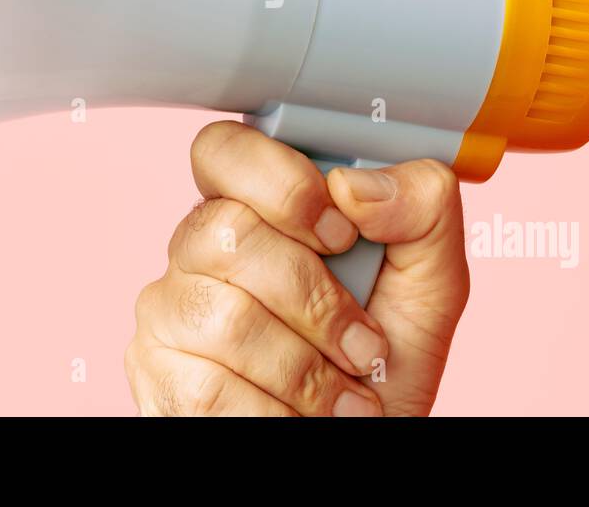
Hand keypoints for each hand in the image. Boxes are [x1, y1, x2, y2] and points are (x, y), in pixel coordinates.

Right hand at [125, 120, 468, 415]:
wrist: (362, 439)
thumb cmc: (383, 359)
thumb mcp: (431, 280)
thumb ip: (423, 209)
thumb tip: (355, 185)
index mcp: (255, 203)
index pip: (224, 148)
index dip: (283, 186)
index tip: (342, 234)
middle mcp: (199, 246)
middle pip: (228, 233)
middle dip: (316, 301)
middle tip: (364, 344)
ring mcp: (169, 309)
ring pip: (224, 317)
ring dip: (306, 370)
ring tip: (345, 395)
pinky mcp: (157, 375)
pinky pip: (209, 387)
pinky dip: (275, 413)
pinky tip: (300, 418)